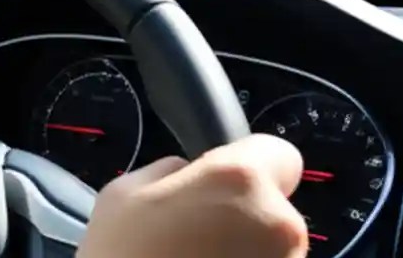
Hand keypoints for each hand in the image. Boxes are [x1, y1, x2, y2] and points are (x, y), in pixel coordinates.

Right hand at [77, 134, 307, 257]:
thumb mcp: (122, 196)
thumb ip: (171, 173)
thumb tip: (190, 175)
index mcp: (239, 182)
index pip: (280, 155)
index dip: (252, 169)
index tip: (224, 191)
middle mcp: (278, 226)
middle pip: (275, 210)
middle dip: (244, 222)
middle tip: (194, 243)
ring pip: (274, 252)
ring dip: (246, 257)